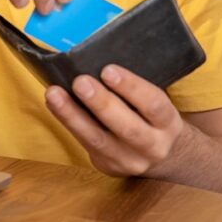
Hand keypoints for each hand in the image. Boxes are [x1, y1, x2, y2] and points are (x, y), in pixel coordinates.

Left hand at [44, 64, 187, 177]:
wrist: (163, 156)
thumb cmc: (152, 117)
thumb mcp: (154, 104)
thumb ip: (134, 88)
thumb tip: (97, 56)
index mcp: (168, 123)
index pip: (154, 105)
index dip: (132, 87)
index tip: (108, 70)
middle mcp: (153, 146)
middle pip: (128, 128)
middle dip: (101, 103)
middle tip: (80, 82)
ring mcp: (129, 160)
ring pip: (99, 140)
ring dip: (73, 116)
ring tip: (54, 94)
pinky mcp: (107, 166)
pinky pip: (85, 144)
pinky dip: (67, 122)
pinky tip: (53, 104)